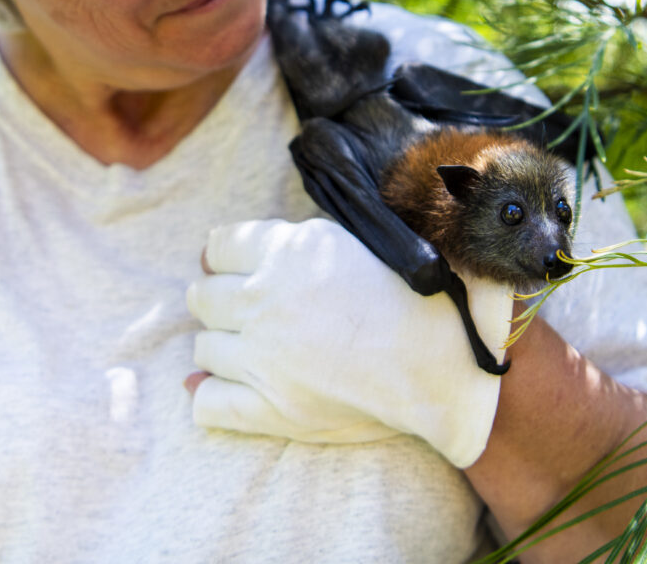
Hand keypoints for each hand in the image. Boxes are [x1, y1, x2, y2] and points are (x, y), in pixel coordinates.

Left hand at [185, 217, 513, 467]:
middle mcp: (264, 298)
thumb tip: (275, 241)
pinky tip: (216, 388)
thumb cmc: (421, 298)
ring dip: (221, 346)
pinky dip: (207, 393)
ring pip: (204, 346)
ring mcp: (261, 355)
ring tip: (250, 350)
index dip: (225, 257)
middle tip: (246, 310)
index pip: (221, 245)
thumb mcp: (368, 240)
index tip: (233, 266)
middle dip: (218, 300)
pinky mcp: (269, 406)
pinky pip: (209, 401)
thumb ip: (314, 240)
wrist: (443, 364)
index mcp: (288, 250)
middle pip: (203, 295)